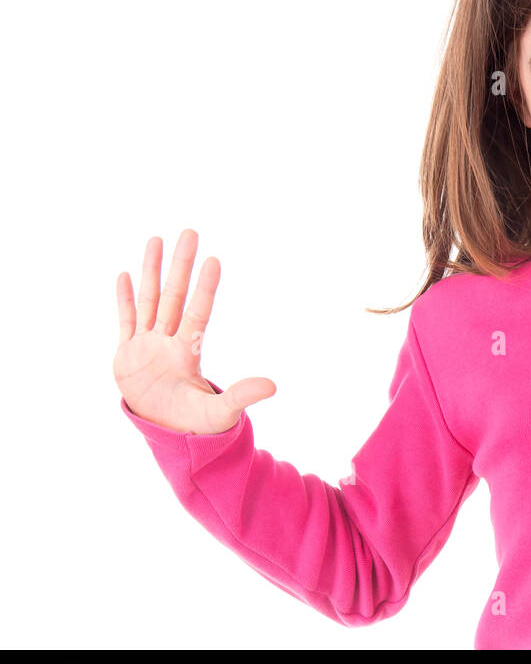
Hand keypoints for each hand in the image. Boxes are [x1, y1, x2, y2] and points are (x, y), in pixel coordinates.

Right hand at [113, 229, 274, 434]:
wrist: (165, 431)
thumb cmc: (194, 422)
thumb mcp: (218, 412)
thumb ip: (241, 396)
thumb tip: (273, 386)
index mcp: (189, 352)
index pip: (198, 312)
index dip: (205, 288)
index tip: (214, 261)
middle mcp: (169, 340)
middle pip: (174, 295)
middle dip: (180, 264)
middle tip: (190, 232)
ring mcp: (147, 343)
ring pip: (149, 299)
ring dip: (151, 270)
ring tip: (156, 239)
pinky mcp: (127, 353)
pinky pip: (126, 320)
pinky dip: (124, 299)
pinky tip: (125, 274)